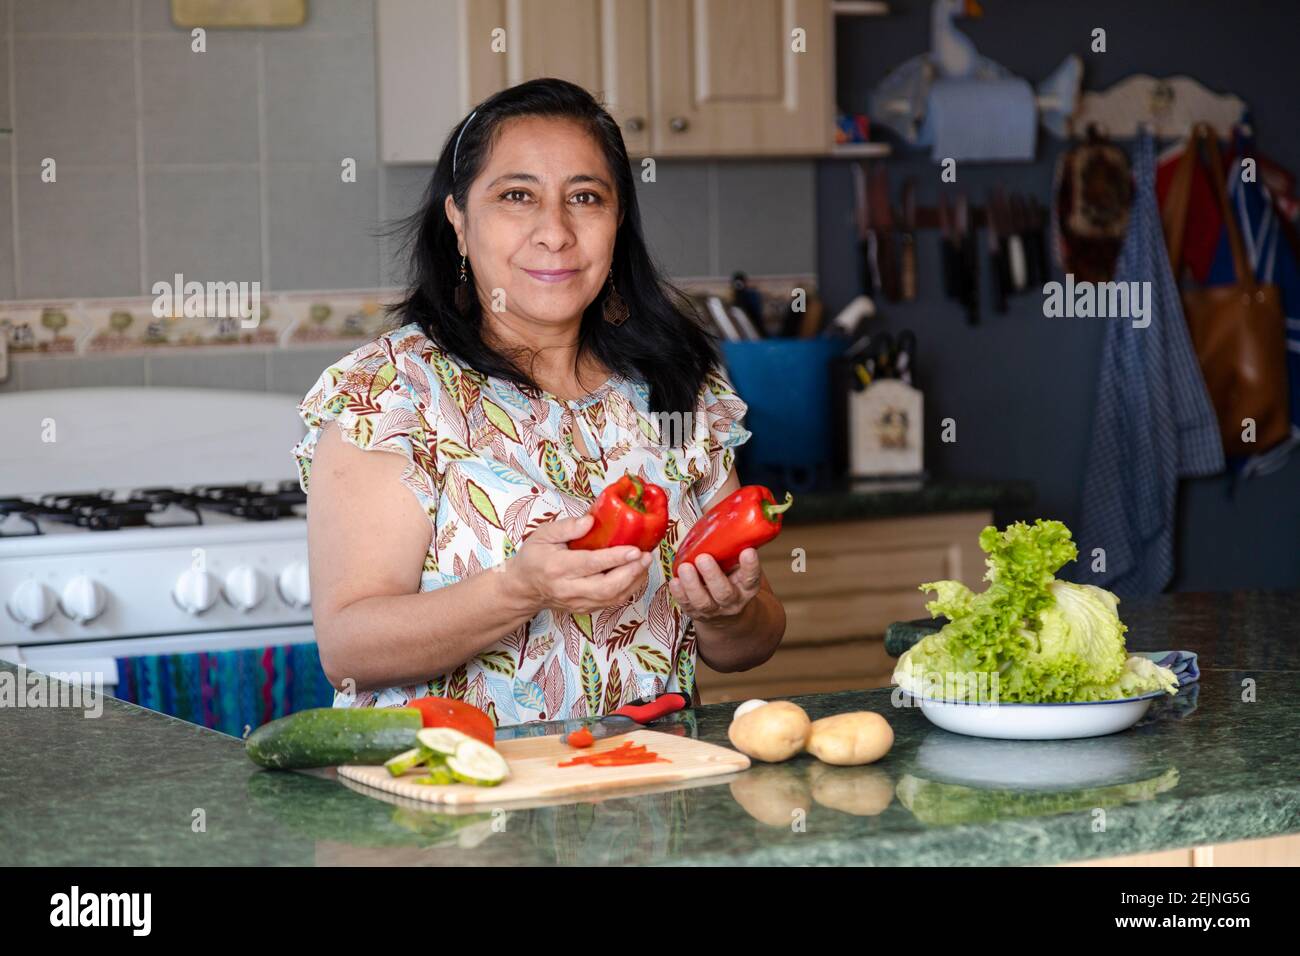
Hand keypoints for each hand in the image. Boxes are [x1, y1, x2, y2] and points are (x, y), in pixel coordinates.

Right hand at [503, 513, 652, 614]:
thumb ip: (567, 527)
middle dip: (631, 572)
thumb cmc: (534, 558)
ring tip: (645, 563)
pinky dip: (628, 589)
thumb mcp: (543, 534)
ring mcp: (578, 602)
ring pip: (612, 597)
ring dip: (634, 581)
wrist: (524, 588)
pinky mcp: (585, 609)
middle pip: (606, 587)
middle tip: (646, 556)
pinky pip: (611, 602)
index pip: (590, 564)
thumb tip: (591, 520)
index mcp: (557, 567)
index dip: (615, 557)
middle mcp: (568, 589)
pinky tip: (636, 574)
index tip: (635, 549)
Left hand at [669, 548, 760, 623]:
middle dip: (712, 576)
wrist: (725, 611)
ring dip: (692, 585)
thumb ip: (732, 548)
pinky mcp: (695, 613)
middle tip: (703, 558)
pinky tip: (675, 581)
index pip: (752, 577)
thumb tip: (721, 513)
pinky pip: (686, 605)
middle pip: (724, 592)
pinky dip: (679, 594)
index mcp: (747, 587)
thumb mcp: (737, 566)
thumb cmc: (730, 578)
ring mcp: (714, 609)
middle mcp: (732, 600)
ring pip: (703, 601)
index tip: (748, 551)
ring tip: (685, 567)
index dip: (751, 566)